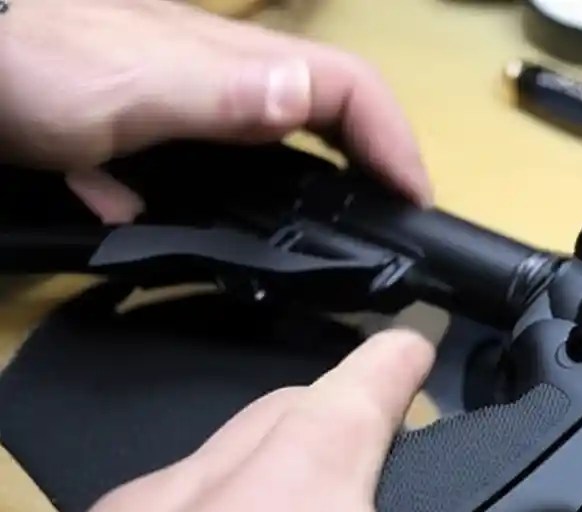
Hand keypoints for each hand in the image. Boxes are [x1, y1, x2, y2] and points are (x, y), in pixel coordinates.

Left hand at [0, 0, 430, 220]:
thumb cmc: (31, 64)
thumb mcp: (127, 90)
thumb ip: (217, 95)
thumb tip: (307, 99)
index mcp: (233, 65)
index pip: (349, 88)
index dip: (395, 140)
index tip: (415, 206)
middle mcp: (216, 78)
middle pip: (319, 114)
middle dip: (364, 165)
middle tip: (377, 235)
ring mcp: (174, 98)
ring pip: (260, 142)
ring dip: (296, 187)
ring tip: (305, 250)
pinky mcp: (129, 124)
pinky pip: (190, 162)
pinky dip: (199, 198)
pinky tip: (160, 230)